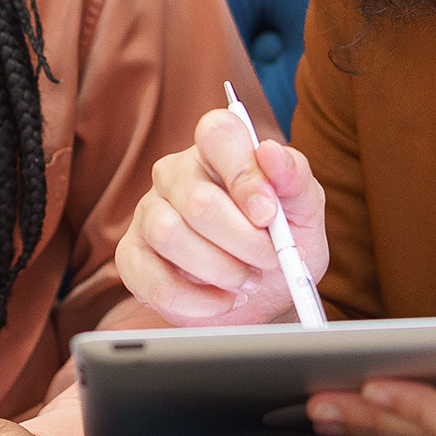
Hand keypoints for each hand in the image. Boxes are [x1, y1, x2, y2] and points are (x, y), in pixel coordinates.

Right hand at [116, 106, 326, 325]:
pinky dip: (196, 301)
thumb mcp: (303, 210)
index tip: (269, 214)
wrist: (265, 293)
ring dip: (220, 269)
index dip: (245, 175)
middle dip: (244, 240)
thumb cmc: (280, 240)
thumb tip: (272, 153)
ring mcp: (148, 212)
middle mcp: (176, 174)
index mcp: (217, 150)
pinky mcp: (132, 257)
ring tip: (248, 281)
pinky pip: (152, 280)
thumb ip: (294, 179)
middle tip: (273, 260)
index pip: (217, 134)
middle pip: (197, 200)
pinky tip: (223, 301)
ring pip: (169, 235)